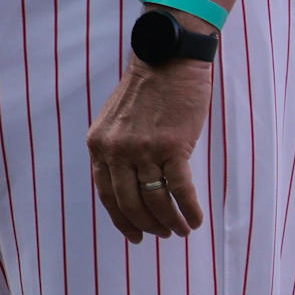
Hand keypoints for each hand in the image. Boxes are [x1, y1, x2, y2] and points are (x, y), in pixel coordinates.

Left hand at [88, 58, 213, 240]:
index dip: (121, 220)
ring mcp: (144, 150)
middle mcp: (117, 151)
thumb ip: (115, 148)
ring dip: (169, 222)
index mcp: (99, 146)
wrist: (169, 59)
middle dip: (147, 225)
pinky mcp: (173, 147)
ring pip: (155, 200)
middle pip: (130, 203)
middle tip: (163, 235)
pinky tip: (196, 219)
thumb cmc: (148, 87)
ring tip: (182, 231)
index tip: (135, 234)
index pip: (106, 194)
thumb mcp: (115, 119)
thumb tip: (129, 181)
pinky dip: (188, 208)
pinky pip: (180, 189)